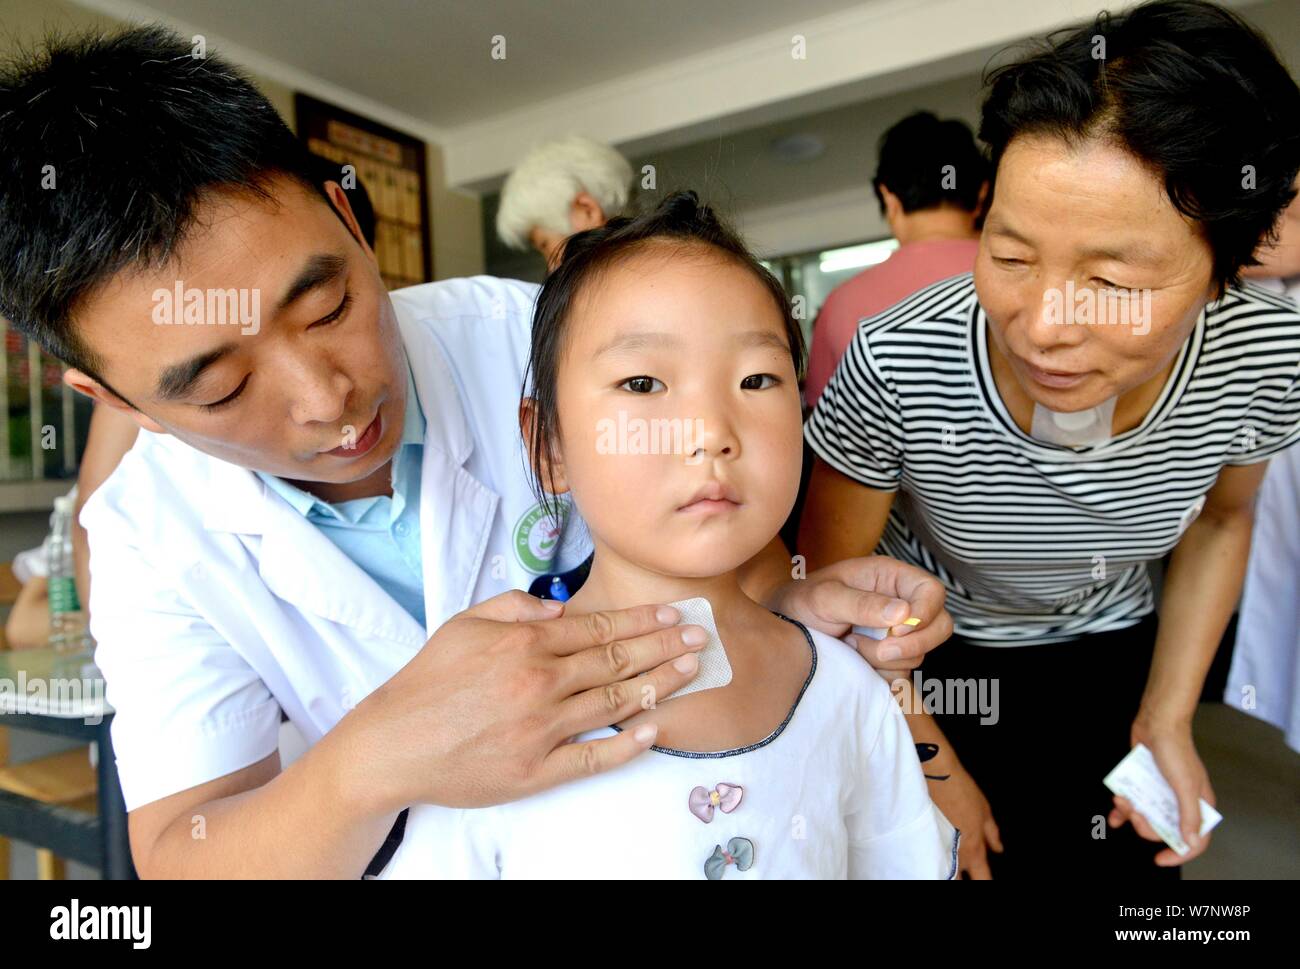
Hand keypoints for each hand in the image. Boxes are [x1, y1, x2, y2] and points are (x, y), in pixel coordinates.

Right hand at [352, 590, 708, 810]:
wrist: (393, 743)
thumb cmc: (428, 682)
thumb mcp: (463, 623)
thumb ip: (513, 606)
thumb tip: (559, 607)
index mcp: (525, 643)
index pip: (599, 627)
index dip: (642, 620)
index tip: (673, 614)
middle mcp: (540, 682)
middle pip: (618, 661)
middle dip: (665, 646)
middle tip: (702, 638)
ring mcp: (541, 728)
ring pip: (615, 703)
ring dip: (660, 685)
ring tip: (691, 671)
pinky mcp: (536, 770)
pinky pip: (593, 757)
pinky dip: (627, 745)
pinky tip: (655, 731)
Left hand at [767, 554, 951, 673]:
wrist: (784, 631)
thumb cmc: (800, 603)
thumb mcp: (823, 597)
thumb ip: (860, 603)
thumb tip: (903, 613)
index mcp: (890, 578)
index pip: (932, 592)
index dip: (924, 613)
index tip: (896, 630)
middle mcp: (900, 605)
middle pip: (941, 626)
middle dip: (914, 643)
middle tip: (880, 650)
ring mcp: (897, 635)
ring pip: (919, 655)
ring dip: (885, 658)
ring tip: (849, 644)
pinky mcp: (889, 661)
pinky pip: (902, 676)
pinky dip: (881, 675)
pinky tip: (854, 661)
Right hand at [928, 764, 1002, 878]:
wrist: (935, 774)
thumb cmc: (962, 789)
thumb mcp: (985, 810)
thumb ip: (992, 833)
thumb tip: (998, 848)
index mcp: (974, 850)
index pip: (983, 879)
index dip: (984, 881)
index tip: (982, 877)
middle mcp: (955, 855)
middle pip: (958, 881)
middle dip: (960, 879)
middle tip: (962, 871)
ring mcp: (937, 849)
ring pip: (941, 873)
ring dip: (944, 871)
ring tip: (945, 865)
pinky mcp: (920, 840)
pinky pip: (926, 859)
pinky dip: (929, 861)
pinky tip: (929, 857)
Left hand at [1108, 717, 1214, 865]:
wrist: (1157, 722)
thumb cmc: (1175, 750)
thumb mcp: (1185, 786)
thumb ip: (1188, 815)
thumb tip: (1190, 840)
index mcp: (1198, 805)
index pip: (1196, 840)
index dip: (1180, 853)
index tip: (1160, 858)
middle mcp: (1180, 801)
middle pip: (1164, 830)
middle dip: (1145, 825)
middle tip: (1134, 812)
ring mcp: (1161, 792)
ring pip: (1146, 817)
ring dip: (1130, 814)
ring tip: (1121, 801)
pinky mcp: (1145, 783)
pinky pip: (1133, 802)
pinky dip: (1122, 808)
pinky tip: (1114, 809)